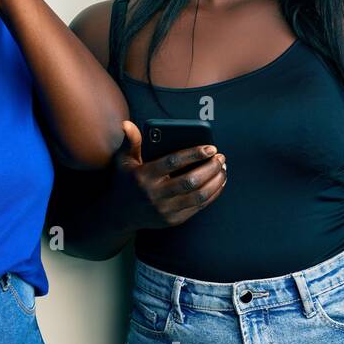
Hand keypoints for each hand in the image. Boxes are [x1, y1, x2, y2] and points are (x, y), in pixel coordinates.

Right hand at [112, 120, 227, 228]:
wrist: (120, 215)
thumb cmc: (126, 182)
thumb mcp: (123, 161)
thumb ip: (130, 141)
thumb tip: (127, 123)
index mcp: (144, 176)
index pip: (173, 162)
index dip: (194, 154)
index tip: (210, 148)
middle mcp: (154, 194)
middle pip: (190, 181)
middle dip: (210, 168)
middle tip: (220, 157)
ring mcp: (165, 210)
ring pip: (198, 195)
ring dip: (215, 181)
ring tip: (222, 169)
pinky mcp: (173, 220)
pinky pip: (198, 207)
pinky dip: (213, 194)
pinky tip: (219, 183)